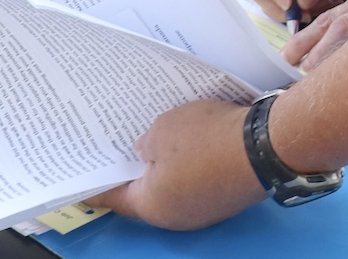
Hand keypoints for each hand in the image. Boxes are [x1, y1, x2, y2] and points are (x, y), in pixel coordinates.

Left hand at [95, 98, 263, 230]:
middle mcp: (176, 217)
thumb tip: (146, 151)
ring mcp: (204, 209)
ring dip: (167, 166)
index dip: (97, 187)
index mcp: (152, 206)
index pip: (115, 199)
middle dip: (136, 172)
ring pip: (175, 187)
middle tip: (123, 148)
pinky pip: (199, 181)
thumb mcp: (163, 130)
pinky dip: (191, 165)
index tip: (82, 183)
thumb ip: (146, 143)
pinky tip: (194, 141)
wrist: (265, 146)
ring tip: (160, 137)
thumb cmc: (206, 140)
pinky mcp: (226, 197)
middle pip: (147, 194)